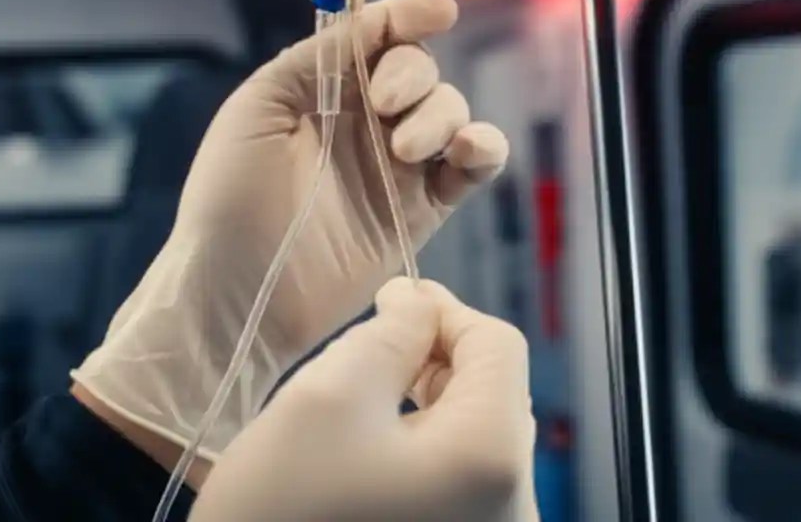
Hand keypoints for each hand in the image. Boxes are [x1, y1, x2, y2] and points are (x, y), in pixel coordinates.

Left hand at [73, 0, 509, 459]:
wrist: (238, 290)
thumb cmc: (230, 199)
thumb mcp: (259, 107)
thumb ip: (318, 58)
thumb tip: (376, 20)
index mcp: (322, 91)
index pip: (376, 39)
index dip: (407, 18)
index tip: (437, 13)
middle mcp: (363, 123)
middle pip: (420, 71)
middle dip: (413, 76)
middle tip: (386, 106)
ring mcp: (395, 167)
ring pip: (450, 113)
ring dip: (441, 116)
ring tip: (405, 149)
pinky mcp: (421, 211)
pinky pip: (473, 168)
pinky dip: (484, 150)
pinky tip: (468, 151)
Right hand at [190, 278, 539, 521]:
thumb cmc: (286, 506)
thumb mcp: (331, 395)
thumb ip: (390, 335)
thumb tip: (419, 303)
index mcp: (492, 456)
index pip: (498, 346)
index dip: (444, 310)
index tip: (392, 300)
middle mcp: (514, 505)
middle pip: (494, 392)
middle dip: (435, 356)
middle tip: (374, 340)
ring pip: (476, 435)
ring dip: (427, 400)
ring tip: (367, 393)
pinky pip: (461, 478)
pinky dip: (423, 446)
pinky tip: (374, 445)